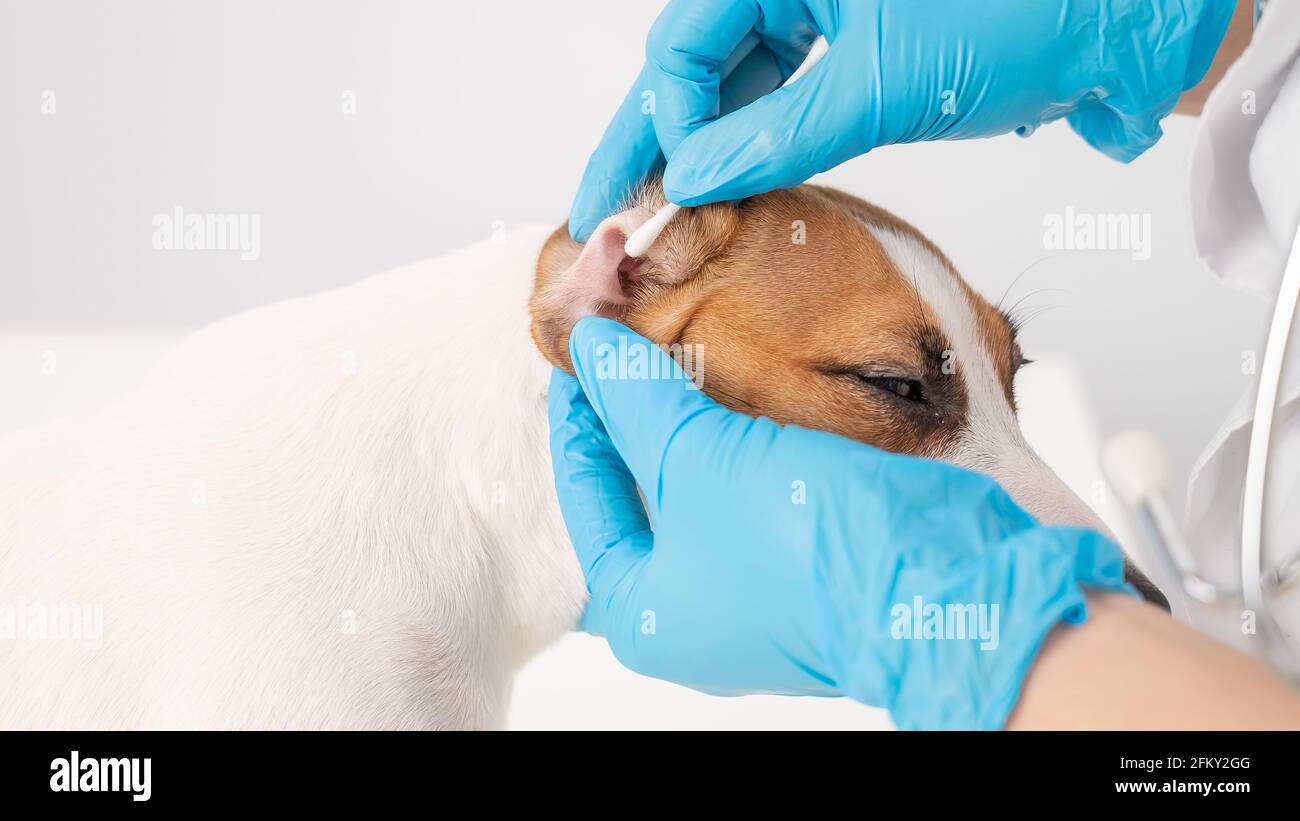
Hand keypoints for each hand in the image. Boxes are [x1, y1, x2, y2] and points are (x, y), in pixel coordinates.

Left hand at [548, 317, 1132, 728]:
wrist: (950, 581)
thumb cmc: (812, 544)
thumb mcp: (703, 457)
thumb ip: (638, 398)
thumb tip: (589, 345)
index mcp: (643, 614)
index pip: (584, 494)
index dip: (580, 411)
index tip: (585, 350)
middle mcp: (690, 619)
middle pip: (638, 497)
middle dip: (633, 422)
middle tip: (625, 352)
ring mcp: (750, 600)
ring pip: (695, 495)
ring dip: (687, 430)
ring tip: (674, 360)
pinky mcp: (802, 574)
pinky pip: (746, 500)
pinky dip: (735, 448)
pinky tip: (736, 398)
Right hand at [569, 0, 1234, 239]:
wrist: (1119, 26)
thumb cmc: (1023, 11)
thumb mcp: (881, 81)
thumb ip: (772, 136)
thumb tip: (690, 180)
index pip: (684, 46)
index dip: (663, 126)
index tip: (660, 196)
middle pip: (697, 68)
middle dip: (656, 144)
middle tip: (611, 213)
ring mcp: (826, 19)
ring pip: (737, 90)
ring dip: (703, 154)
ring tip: (661, 216)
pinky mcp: (858, 58)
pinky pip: (783, 103)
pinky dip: (755, 150)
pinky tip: (729, 192)